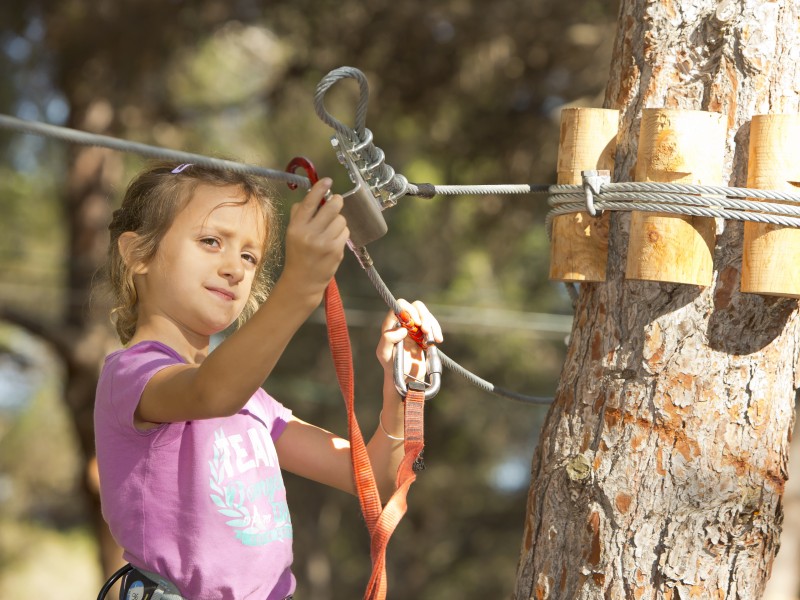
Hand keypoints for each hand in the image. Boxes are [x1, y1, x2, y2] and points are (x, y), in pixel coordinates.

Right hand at [281, 178, 349, 301]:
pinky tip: (333, 241)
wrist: (303, 281)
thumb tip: (315, 196)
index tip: (328, 180)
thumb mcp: (292, 233)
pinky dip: (341, 234)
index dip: (320, 189)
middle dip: (337, 202)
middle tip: (336, 202)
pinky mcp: (336, 251)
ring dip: (339, 222)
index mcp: (296, 227)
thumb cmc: (298, 253)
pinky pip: (345, 233)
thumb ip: (300, 214)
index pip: (309, 203)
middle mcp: (310, 234)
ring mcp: (324, 243)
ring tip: (331, 230)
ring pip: (341, 220)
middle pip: (332, 207)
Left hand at [376, 299, 443, 381]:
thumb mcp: (384, 354)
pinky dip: (437, 330)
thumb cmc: (392, 366)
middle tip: (427, 331)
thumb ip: (388, 339)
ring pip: (425, 314)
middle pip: (415, 306)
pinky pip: (432, 325)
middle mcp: (402, 323)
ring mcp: (414, 328)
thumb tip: (402, 329)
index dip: (409, 311)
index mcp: (391, 325)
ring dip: (432, 323)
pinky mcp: (423, 334)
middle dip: (424, 316)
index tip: (417, 324)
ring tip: (435, 339)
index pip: (398, 307)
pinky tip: (438, 340)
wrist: (406, 378)